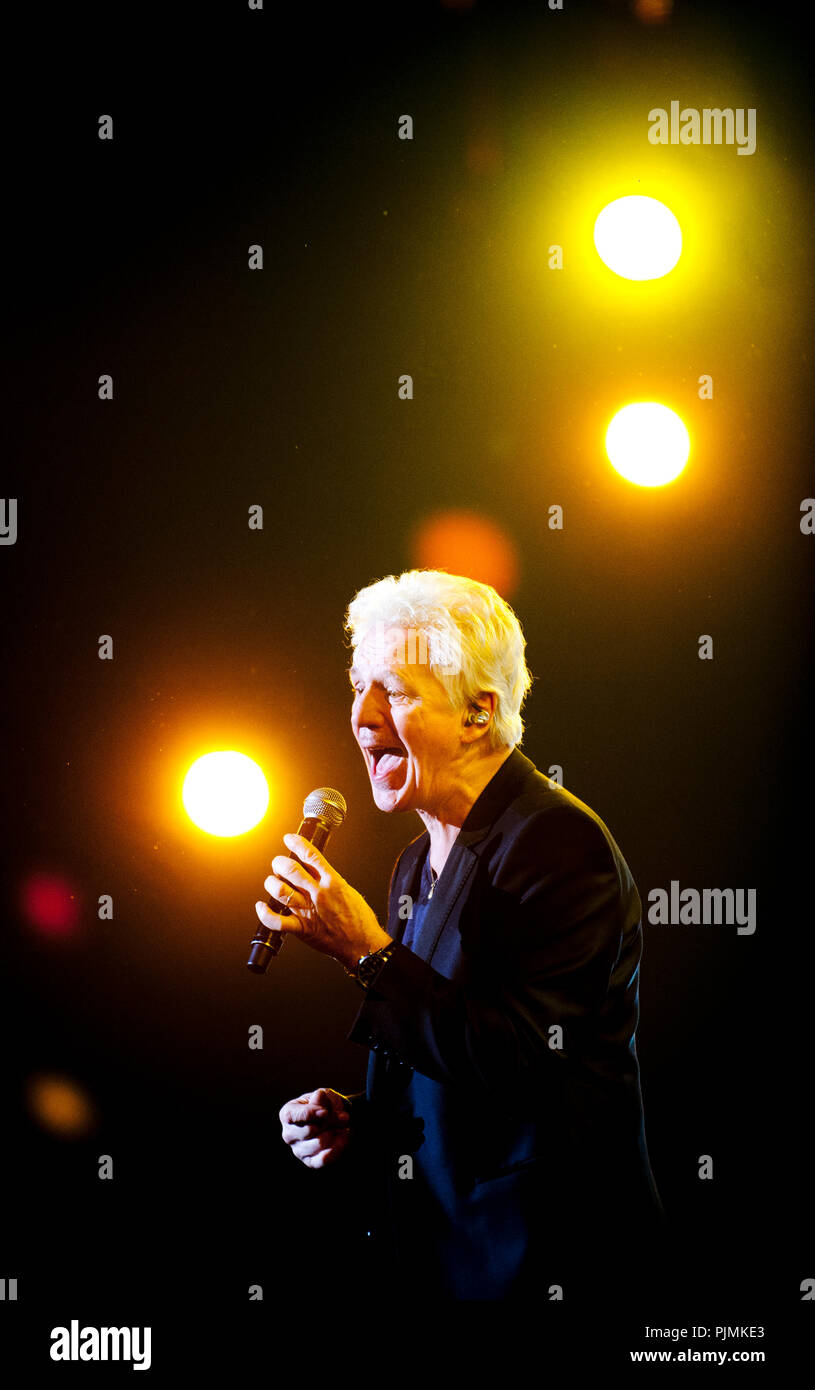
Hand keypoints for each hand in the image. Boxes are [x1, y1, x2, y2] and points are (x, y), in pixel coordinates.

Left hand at [255, 833, 391, 971]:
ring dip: (271, 882)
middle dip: (279, 863)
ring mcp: (308, 911)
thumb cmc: (359, 920)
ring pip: (280, 890)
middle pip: (291, 869)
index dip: (296, 843)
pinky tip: (262, 906)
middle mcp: (318, 894)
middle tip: (278, 863)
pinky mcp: (302, 928)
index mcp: (333, 882)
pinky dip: (265, 913)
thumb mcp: (348, 891)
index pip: (311, 855)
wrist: (362, 945)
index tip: (289, 839)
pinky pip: (277, 921)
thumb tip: (316, 869)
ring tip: (272, 881)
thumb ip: (331, 880)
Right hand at [279, 1087, 351, 1169]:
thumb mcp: (324, 1095)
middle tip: (344, 1116)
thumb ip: (321, 1099)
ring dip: (336, 1133)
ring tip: (344, 1126)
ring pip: (319, 1143)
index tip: (326, 1112)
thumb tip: (322, 1110)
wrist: (336, 1120)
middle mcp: (289, 1134)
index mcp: (287, 1114)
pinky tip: (344, 1137)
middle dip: (331, 1122)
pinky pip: (323, 1159)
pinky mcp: (310, 1162)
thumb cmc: (326, 1105)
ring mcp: (298, 1150)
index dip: (310, 1113)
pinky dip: (338, 1148)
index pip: (293, 1116)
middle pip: (310, 1130)